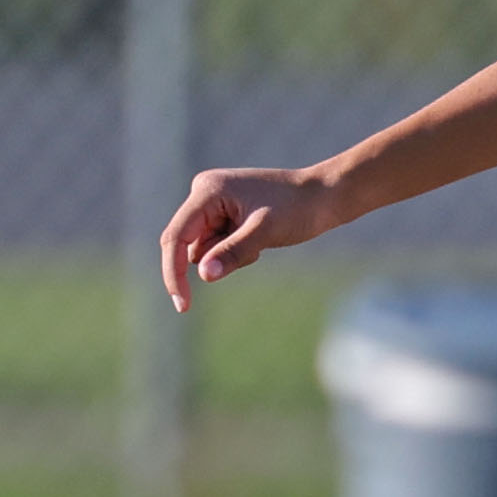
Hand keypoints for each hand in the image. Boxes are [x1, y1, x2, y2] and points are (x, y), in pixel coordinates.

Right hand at [159, 168, 339, 310]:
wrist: (322, 197)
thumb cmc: (297, 209)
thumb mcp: (265, 232)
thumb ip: (233, 252)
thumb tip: (203, 276)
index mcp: (208, 190)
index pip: (176, 236)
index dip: (173, 272)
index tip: (182, 305)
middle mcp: (204, 193)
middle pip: (187, 245)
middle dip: (218, 257)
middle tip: (255, 250)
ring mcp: (213, 204)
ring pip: (204, 249)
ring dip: (229, 256)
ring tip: (261, 240)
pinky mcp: (223, 215)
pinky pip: (217, 246)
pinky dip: (236, 252)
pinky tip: (260, 238)